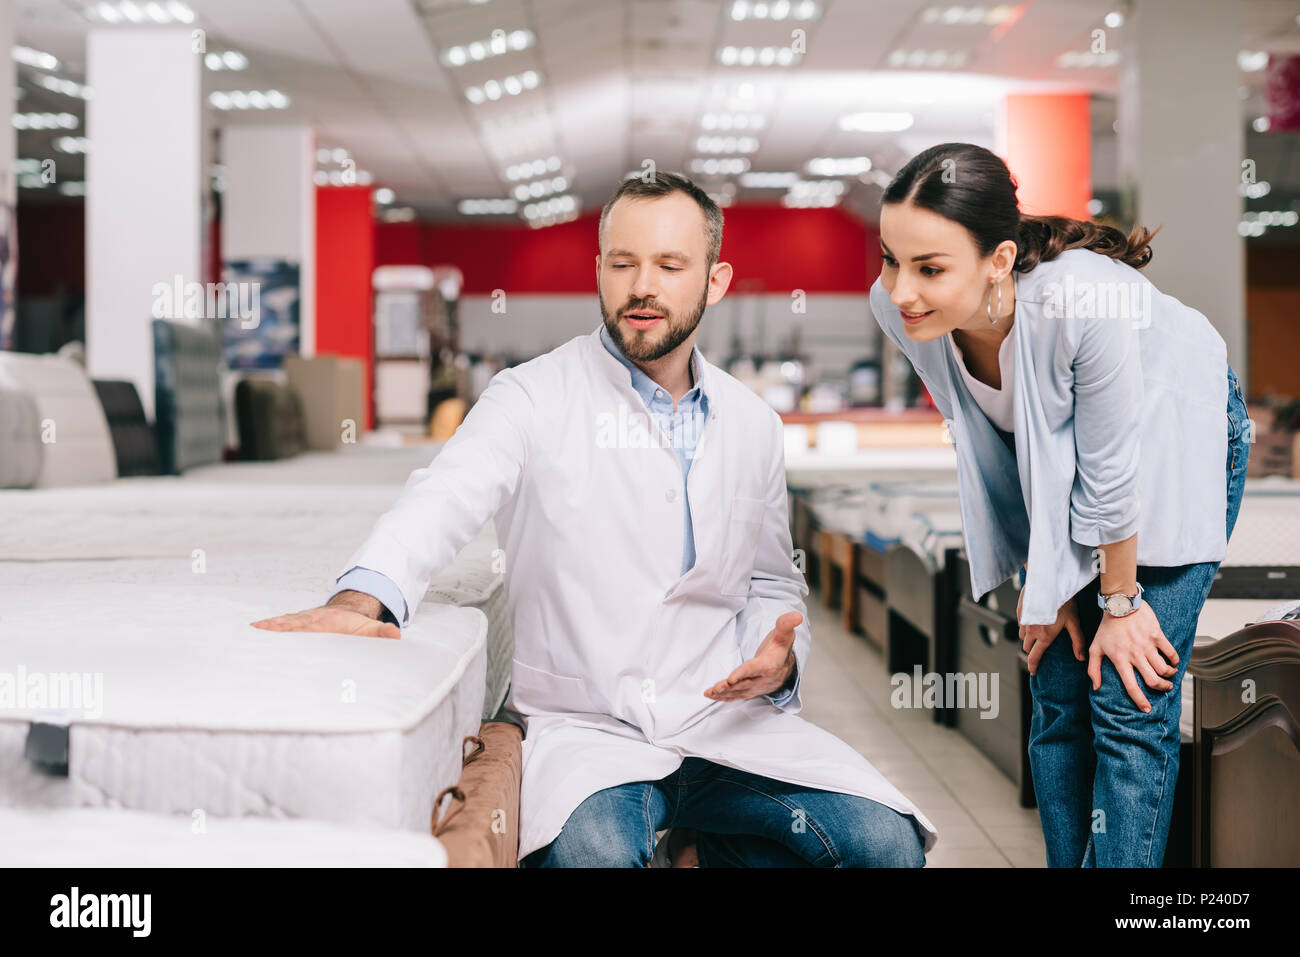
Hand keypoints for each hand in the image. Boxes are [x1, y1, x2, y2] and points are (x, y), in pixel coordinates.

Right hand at [250, 604, 399, 639]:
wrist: (348, 610)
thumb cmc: (356, 625)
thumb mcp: (370, 628)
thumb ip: (381, 633)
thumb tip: (394, 634)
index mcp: (326, 625)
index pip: (309, 629)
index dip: (297, 631)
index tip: (283, 632)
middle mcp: (310, 622)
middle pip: (290, 626)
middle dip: (274, 631)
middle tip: (255, 634)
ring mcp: (301, 621)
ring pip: (282, 625)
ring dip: (267, 629)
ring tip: (249, 634)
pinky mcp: (295, 623)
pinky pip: (279, 624)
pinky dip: (266, 627)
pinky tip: (252, 629)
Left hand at [705, 611, 800, 701]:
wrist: (786, 665)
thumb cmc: (781, 648)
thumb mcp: (784, 633)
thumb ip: (786, 624)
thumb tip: (797, 615)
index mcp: (770, 665)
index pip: (754, 669)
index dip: (743, 673)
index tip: (731, 678)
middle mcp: (764, 679)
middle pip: (745, 684)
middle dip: (730, 687)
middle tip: (716, 688)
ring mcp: (757, 687)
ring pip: (739, 692)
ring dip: (724, 693)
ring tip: (710, 693)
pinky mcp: (751, 691)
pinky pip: (737, 696)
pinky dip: (725, 697)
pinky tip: (713, 696)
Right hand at [1019, 590, 1085, 675]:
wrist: (1048, 584)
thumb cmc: (1064, 603)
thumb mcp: (1074, 622)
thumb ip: (1077, 641)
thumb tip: (1080, 658)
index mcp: (1044, 637)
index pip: (1034, 657)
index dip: (1033, 666)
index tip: (1034, 671)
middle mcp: (1031, 632)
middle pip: (1027, 647)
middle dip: (1032, 650)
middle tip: (1039, 649)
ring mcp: (1023, 622)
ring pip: (1022, 636)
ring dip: (1028, 638)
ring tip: (1037, 634)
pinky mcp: (1020, 612)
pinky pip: (1021, 624)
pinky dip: (1025, 626)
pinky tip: (1034, 620)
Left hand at [1087, 602, 1177, 712]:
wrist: (1119, 604)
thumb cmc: (1107, 627)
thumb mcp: (1095, 648)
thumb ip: (1093, 669)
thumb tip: (1096, 687)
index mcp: (1120, 660)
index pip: (1131, 686)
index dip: (1140, 700)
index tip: (1147, 709)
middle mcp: (1135, 655)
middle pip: (1153, 680)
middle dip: (1161, 688)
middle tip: (1165, 688)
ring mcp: (1147, 645)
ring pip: (1163, 668)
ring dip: (1169, 675)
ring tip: (1169, 675)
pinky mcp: (1157, 635)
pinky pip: (1170, 652)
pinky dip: (1175, 660)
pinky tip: (1174, 662)